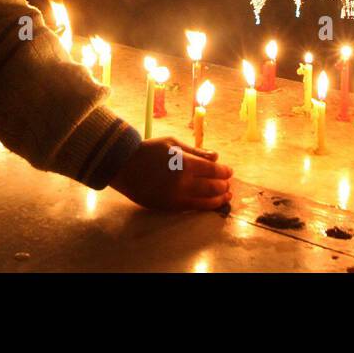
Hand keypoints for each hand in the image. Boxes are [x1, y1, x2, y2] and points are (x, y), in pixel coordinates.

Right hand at [109, 137, 232, 210]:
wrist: (124, 166)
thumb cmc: (149, 150)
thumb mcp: (173, 143)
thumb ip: (196, 151)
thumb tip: (216, 156)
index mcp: (185, 163)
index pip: (213, 170)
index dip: (225, 172)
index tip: (229, 171)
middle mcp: (183, 182)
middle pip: (213, 187)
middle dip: (224, 186)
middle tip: (228, 184)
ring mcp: (176, 196)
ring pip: (205, 201)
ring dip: (219, 199)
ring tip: (226, 196)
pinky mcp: (169, 206)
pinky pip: (193, 209)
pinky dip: (205, 207)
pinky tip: (211, 204)